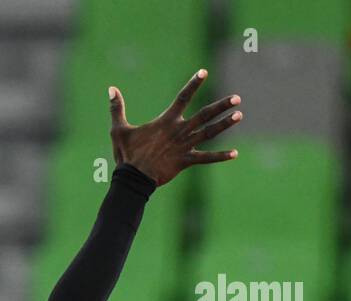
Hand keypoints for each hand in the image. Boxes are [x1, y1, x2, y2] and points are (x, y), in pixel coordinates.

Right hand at [108, 69, 240, 185]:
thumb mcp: (119, 129)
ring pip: (209, 133)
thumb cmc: (126, 153)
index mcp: (166, 121)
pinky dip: (220, 156)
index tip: (204, 71)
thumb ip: (117, 108)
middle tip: (237, 98)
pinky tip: (235, 153)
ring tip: (239, 116)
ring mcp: (184, 146)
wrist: (132, 178)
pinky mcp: (185, 161)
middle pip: (204, 114)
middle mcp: (179, 131)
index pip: (183, 97)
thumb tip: (111, 88)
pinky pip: (206, 158)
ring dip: (225, 124)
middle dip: (221, 106)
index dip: (193, 84)